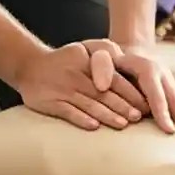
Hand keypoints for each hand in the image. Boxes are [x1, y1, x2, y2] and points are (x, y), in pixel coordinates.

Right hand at [14, 43, 143, 130]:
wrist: (30, 66)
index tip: (144, 104)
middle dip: (122, 106)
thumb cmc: (66, 60)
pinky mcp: (49, 102)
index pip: (113, 77)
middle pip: (103, 93)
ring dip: (107, 115)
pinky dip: (81, 119)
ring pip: (88, 103)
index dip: (130, 91)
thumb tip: (129, 65)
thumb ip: (107, 53)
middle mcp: (76, 75)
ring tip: (122, 124)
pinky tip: (94, 126)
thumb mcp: (86, 48)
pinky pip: (67, 112)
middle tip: (138, 117)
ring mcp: (62, 89)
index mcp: (87, 62)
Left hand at [98, 39, 174, 138]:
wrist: (125, 49)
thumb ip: (101, 66)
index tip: (168, 131)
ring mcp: (170, 82)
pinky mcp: (173, 90)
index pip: (155, 93)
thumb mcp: (103, 57)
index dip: (162, 112)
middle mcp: (162, 75)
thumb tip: (102, 85)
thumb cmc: (110, 60)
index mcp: (146, 68)